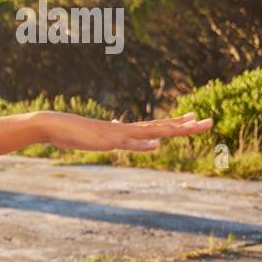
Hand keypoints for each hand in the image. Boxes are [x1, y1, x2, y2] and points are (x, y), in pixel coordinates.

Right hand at [41, 110, 211, 151]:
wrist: (53, 125)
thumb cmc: (72, 131)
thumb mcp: (96, 135)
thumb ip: (109, 132)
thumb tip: (116, 126)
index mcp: (124, 130)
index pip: (156, 125)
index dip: (175, 122)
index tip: (193, 116)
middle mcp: (126, 130)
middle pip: (161, 126)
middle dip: (185, 125)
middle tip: (208, 121)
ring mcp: (118, 135)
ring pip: (152, 132)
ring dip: (174, 130)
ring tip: (195, 126)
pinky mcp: (107, 141)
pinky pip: (128, 143)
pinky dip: (142, 144)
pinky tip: (156, 144)